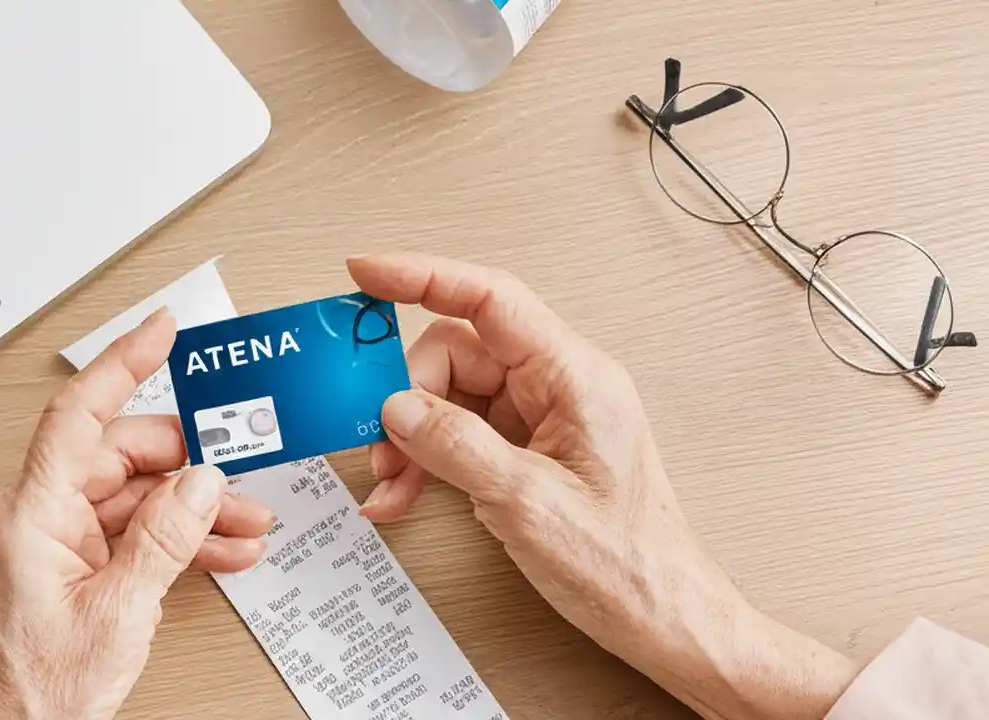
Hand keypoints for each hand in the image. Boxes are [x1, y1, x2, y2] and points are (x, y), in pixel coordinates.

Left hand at [0, 310, 274, 719]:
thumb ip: (163, 540)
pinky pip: (122, 536)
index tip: (161, 331)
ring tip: (247, 524)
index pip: (78, 414)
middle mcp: (31, 518)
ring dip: (191, 512)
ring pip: (130, 500)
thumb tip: (200, 484)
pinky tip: (217, 552)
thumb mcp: (116, 614)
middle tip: (240, 471)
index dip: (123, 362)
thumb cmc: (29, 696)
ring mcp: (46, 543)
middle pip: (119, 459)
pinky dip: (170, 543)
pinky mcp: (61, 568)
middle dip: (188, 466)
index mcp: (28, 515)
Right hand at [348, 253, 858, 719]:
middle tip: (376, 440)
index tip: (365, 271)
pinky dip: (428, 459)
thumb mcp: (526, 502)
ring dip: (410, 435)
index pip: (489, 298)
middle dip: (406, 394)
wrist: (661, 617)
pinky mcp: (530, 449)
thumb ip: (455, 444)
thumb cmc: (623, 563)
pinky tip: (404, 492)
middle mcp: (559, 385)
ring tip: (390, 480)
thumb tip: (398, 407)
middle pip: (458, 352)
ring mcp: (543, 417)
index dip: (421, 276)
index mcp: (574, 375)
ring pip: (452, 396)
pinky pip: (462, 433)